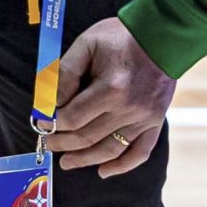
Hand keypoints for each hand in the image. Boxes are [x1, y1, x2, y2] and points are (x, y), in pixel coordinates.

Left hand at [50, 18, 172, 174]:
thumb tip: (50, 102)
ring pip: (109, 150)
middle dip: (63, 143)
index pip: (72, 118)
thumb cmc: (122, 37)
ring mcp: (144, 118)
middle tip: (48, 143)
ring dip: (85, 160)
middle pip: (87, 137)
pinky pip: (140, 152)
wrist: (164, 34)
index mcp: (110, 88)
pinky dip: (121, 166)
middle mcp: (128, 108)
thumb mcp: (88, 44)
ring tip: (66, 162)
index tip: (41, 124)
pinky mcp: (155, 122)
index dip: (52, 124)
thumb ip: (66, 73)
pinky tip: (103, 171)